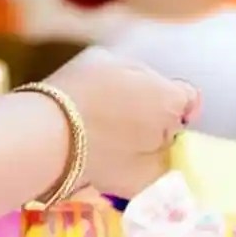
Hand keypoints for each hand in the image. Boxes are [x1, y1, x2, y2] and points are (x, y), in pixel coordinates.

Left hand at [45, 47, 200, 198]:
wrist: (44, 135)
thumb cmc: (102, 159)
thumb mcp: (146, 177)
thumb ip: (169, 166)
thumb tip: (172, 161)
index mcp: (169, 97)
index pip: (191, 100)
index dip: (181, 119)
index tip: (163, 138)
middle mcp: (147, 70)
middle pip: (159, 89)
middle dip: (150, 109)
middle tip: (130, 138)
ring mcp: (114, 60)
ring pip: (130, 78)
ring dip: (125, 96)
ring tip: (103, 123)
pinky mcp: (85, 59)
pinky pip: (104, 73)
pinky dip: (100, 87)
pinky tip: (84, 108)